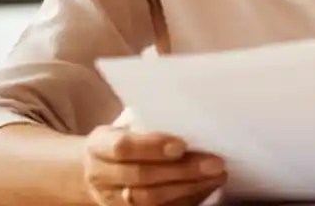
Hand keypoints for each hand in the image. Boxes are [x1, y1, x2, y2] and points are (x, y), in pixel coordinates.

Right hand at [84, 125, 227, 205]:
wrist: (98, 169)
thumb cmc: (125, 138)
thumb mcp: (127, 125)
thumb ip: (151, 123)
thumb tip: (193, 118)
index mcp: (99, 146)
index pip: (122, 147)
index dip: (152, 147)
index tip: (182, 144)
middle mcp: (100, 175)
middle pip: (140, 176)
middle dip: (181, 171)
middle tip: (214, 163)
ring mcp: (112, 199)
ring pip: (149, 199)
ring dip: (187, 188)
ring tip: (216, 176)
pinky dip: (185, 200)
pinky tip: (206, 188)